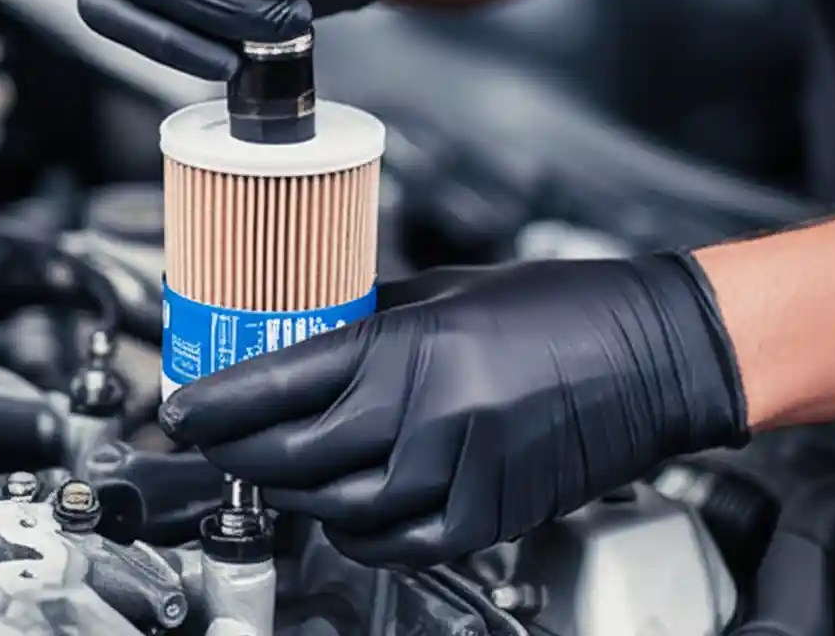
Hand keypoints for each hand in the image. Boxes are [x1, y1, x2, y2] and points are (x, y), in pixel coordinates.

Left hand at [159, 255, 747, 567]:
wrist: (653, 352)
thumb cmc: (557, 308)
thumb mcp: (445, 290)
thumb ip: (367, 319)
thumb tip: (297, 335)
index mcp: (412, 344)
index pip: (279, 381)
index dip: (215, 402)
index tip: (181, 407)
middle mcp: (429, 412)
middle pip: (293, 454)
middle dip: (236, 451)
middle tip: (214, 439)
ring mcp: (460, 471)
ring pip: (337, 506)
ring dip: (289, 492)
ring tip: (269, 471)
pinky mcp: (490, 515)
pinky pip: (398, 544)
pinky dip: (355, 532)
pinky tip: (339, 511)